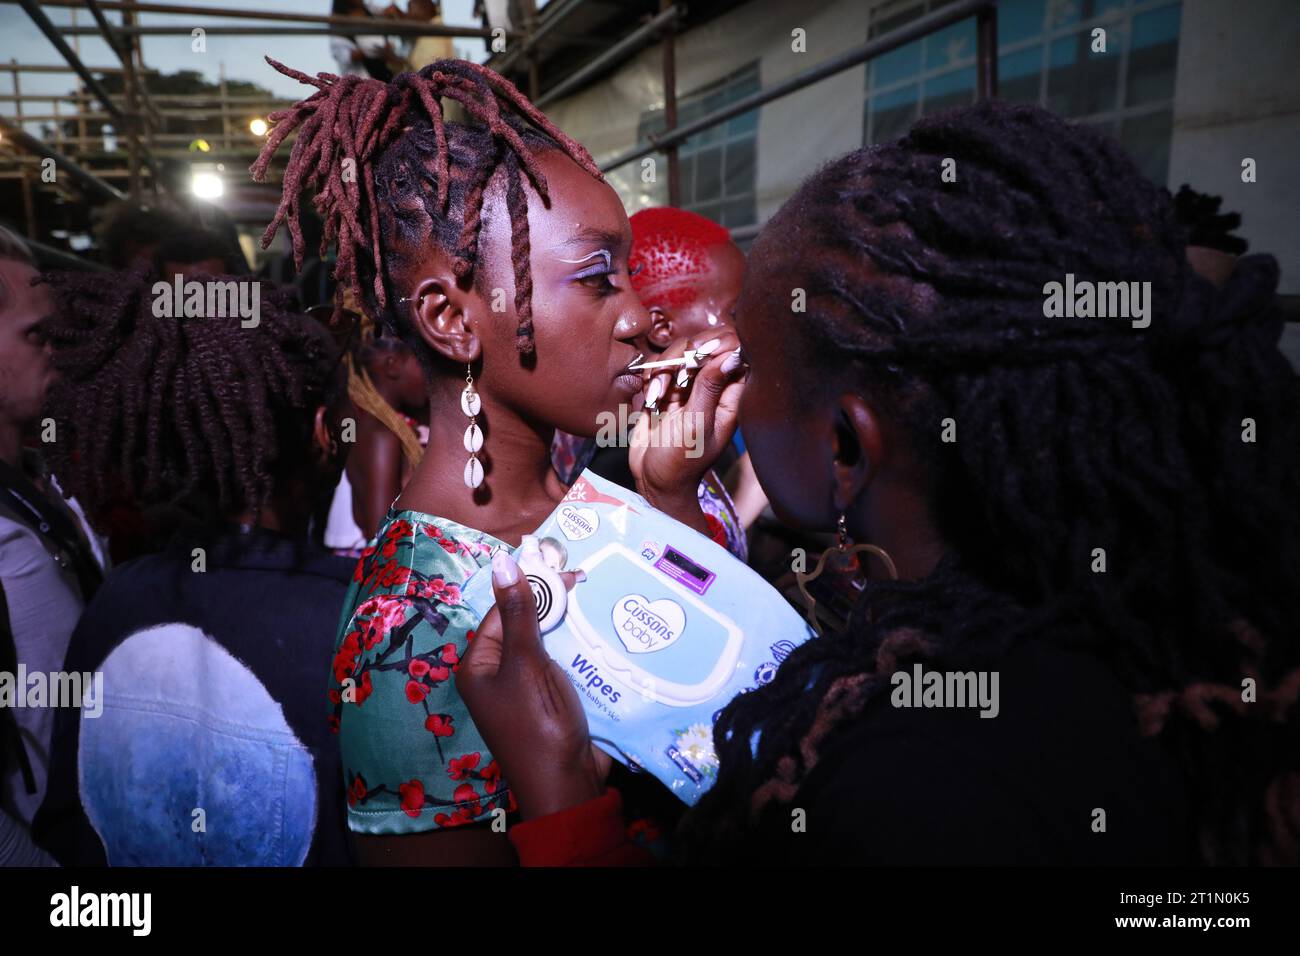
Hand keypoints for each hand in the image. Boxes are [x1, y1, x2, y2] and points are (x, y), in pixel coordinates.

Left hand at [458, 551, 609, 819]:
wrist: (568, 785)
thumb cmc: (538, 725)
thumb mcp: (526, 664)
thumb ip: (521, 614)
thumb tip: (504, 565)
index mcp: (479, 667)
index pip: (502, 613)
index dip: (532, 589)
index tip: (567, 570)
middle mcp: (498, 676)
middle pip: (526, 627)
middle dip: (555, 607)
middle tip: (587, 583)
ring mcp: (527, 689)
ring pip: (549, 644)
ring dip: (572, 628)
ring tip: (599, 603)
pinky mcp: (552, 700)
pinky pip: (564, 665)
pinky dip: (581, 650)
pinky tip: (603, 635)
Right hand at [630, 329, 746, 527]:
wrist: (653, 481)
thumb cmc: (681, 461)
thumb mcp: (696, 424)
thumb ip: (710, 388)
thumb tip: (734, 355)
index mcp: (730, 397)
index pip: (736, 353)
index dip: (719, 344)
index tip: (700, 353)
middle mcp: (712, 388)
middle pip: (704, 345)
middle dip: (684, 356)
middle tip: (677, 376)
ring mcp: (688, 388)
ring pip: (678, 354)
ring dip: (663, 371)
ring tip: (656, 397)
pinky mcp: (667, 390)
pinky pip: (660, 368)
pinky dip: (651, 379)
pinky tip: (649, 401)